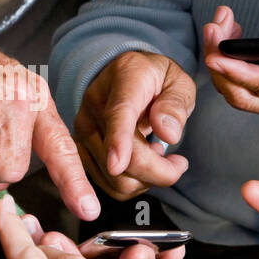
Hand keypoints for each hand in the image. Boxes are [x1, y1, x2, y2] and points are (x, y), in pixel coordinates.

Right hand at [74, 52, 193, 199]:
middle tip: (178, 164)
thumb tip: (168, 134)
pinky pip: (107, 183)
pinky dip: (131, 182)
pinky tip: (141, 161)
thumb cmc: (155, 78)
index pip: (118, 113)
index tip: (118, 164)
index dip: (118, 140)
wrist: (123, 75)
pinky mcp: (80, 148)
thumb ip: (175, 104)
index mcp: (124, 78)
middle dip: (159, 172)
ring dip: (145, 179)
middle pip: (122, 156)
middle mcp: (95, 102)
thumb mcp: (178, 80)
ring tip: (158, 156)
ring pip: (114, 178)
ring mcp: (83, 128)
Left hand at [204, 7, 258, 125]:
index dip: (241, 73)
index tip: (217, 57)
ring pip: (239, 93)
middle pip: (243, 95)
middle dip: (220, 65)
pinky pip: (245, 87)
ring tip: (220, 23)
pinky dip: (230, 63)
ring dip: (221, 61)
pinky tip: (230, 33)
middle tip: (213, 27)